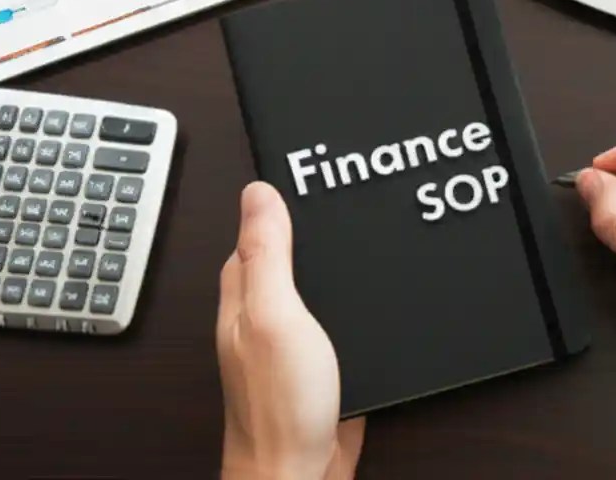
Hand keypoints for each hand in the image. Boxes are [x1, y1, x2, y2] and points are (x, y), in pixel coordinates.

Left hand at [218, 182, 365, 479]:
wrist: (300, 474)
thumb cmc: (279, 408)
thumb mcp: (275, 316)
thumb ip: (266, 254)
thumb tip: (258, 191)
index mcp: (244, 294)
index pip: (255, 230)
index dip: (280, 200)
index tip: (306, 166)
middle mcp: (263, 314)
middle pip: (284, 254)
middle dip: (309, 226)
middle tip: (339, 192)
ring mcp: (291, 340)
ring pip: (312, 285)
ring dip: (332, 264)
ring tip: (358, 232)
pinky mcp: (320, 364)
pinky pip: (335, 318)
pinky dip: (350, 302)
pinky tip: (371, 296)